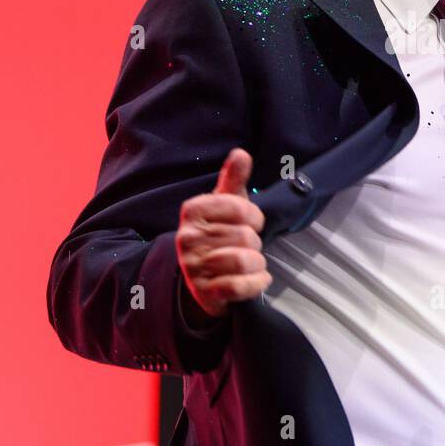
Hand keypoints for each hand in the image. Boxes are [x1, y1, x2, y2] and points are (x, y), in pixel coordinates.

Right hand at [176, 148, 270, 324]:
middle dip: (254, 243)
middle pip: (246, 237)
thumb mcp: (226, 204)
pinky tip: (255, 279)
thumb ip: (233, 179)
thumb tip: (241, 153)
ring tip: (250, 263)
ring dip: (257, 264)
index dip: (255, 217)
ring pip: (245, 261)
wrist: (204, 278)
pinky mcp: (204, 292)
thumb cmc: (220, 233)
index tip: (250, 223)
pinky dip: (256, 283)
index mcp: (193, 211)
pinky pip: (241, 286)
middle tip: (245, 247)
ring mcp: (193, 267)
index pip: (241, 208)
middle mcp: (187, 238)